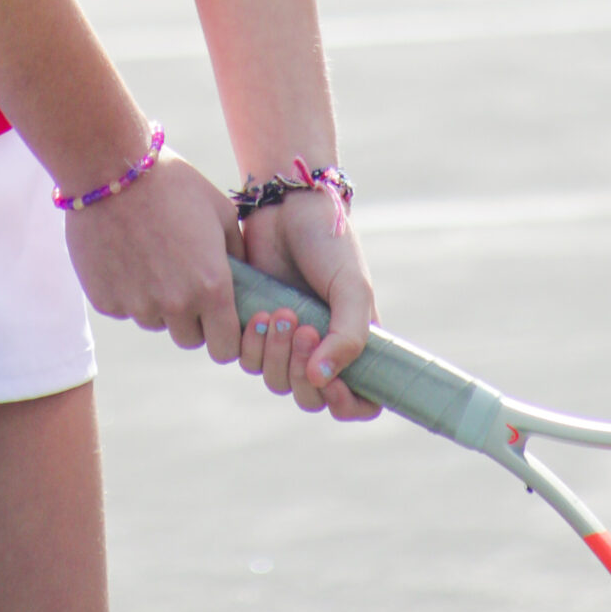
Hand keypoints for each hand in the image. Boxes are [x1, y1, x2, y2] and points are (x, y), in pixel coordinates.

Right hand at [64, 151, 243, 360]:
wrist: (112, 168)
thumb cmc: (174, 184)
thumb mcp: (221, 212)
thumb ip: (236, 253)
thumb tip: (242, 278)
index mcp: (210, 287)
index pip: (225, 346)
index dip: (224, 334)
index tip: (219, 317)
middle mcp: (174, 306)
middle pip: (188, 338)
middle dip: (191, 318)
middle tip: (185, 281)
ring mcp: (136, 306)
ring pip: (154, 321)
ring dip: (157, 302)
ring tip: (153, 257)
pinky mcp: (105, 300)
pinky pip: (123, 307)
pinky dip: (127, 290)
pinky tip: (126, 252)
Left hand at [235, 189, 379, 422]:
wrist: (286, 206)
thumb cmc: (328, 243)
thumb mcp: (351, 286)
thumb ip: (348, 336)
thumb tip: (321, 380)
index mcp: (355, 342)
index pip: (361, 402)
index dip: (347, 404)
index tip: (330, 383)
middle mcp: (322, 348)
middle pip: (312, 397)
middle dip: (302, 372)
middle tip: (302, 327)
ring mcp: (287, 340)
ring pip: (278, 382)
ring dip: (277, 356)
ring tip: (280, 313)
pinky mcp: (256, 327)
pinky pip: (249, 361)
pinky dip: (253, 346)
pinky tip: (260, 313)